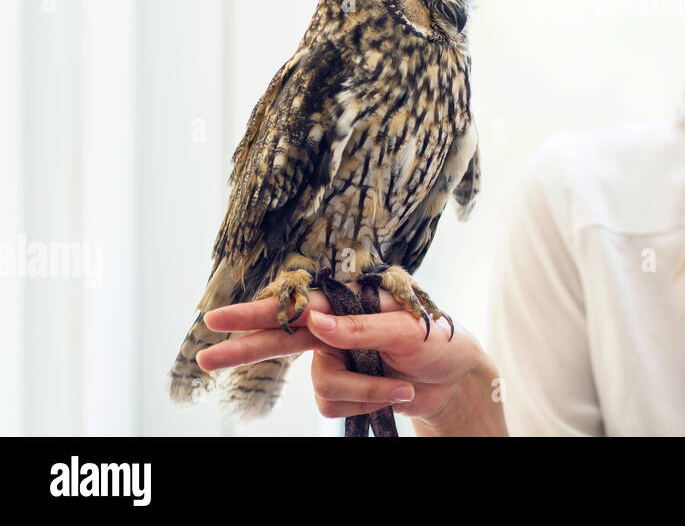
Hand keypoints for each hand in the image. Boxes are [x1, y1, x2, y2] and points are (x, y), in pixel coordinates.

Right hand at [198, 288, 507, 434]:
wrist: (458, 379)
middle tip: (207, 360)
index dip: (256, 311)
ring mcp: (339, 358)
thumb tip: (314, 321)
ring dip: (364, 390)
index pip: (297, 302)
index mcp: (351, 299)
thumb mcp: (406, 327)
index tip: (218, 318)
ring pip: (323, 385)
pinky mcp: (347, 387)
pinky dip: (368, 401)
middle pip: (282, 339)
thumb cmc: (438, 339)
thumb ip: (359, 326)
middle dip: (247, 350)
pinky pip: (336, 404)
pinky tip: (396, 392)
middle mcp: (337, 326)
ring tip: (400, 384)